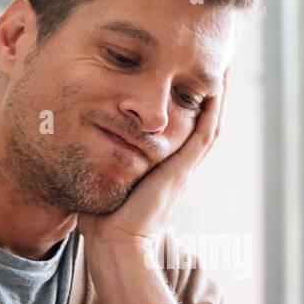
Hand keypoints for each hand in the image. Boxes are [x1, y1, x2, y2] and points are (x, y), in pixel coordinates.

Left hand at [76, 65, 230, 251]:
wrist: (114, 243)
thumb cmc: (102, 218)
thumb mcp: (104, 176)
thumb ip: (101, 158)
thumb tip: (79, 140)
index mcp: (163, 167)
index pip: (183, 127)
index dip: (190, 102)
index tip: (189, 74)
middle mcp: (179, 165)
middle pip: (203, 120)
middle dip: (211, 91)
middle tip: (217, 60)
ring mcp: (183, 167)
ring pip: (210, 122)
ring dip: (218, 94)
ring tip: (223, 63)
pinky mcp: (182, 169)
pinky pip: (205, 133)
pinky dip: (213, 110)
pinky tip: (217, 86)